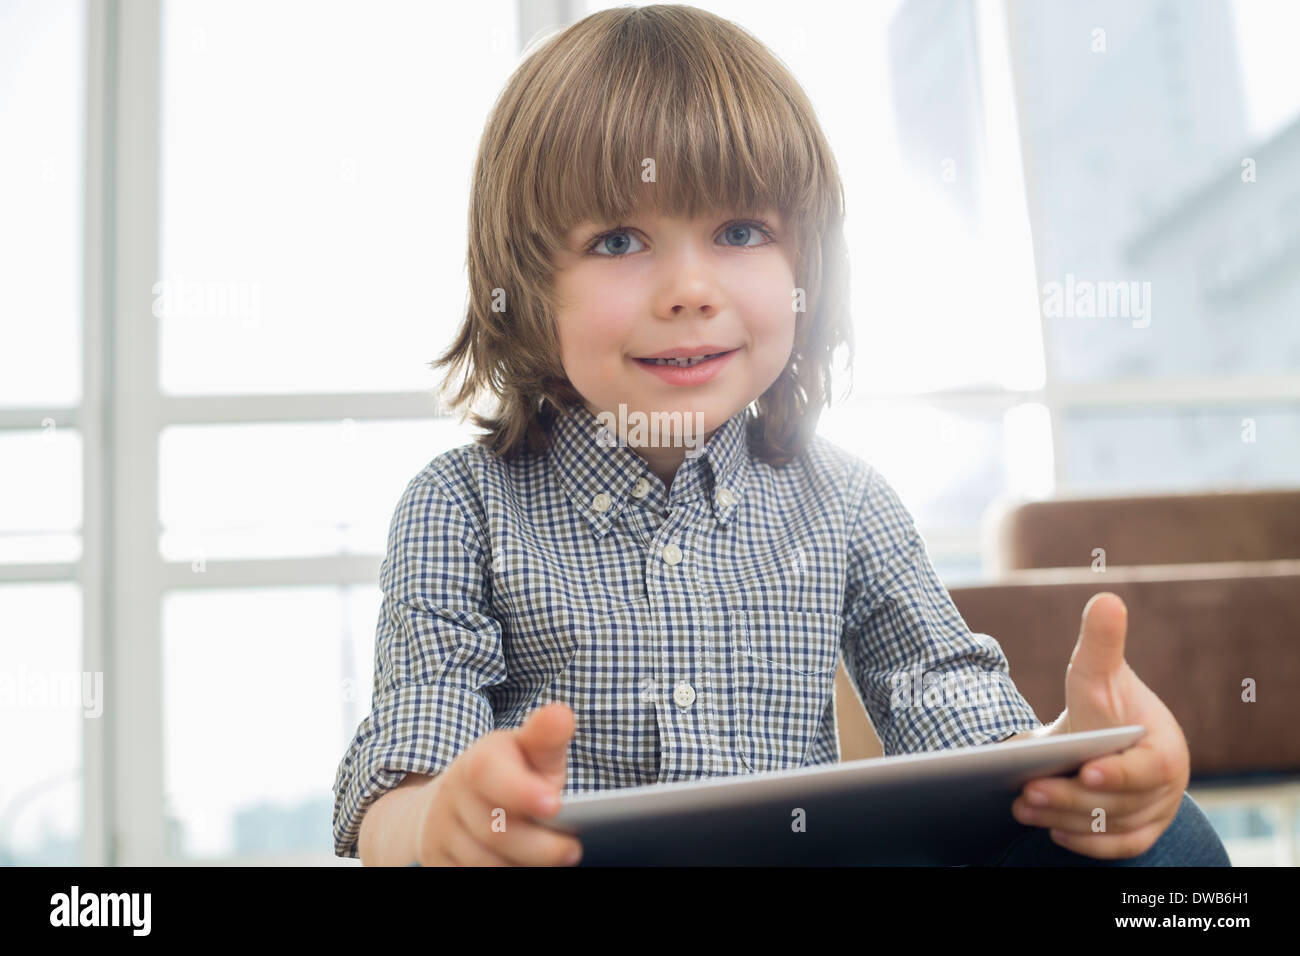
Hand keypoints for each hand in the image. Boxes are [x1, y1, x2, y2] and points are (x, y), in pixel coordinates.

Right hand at [413, 701, 583, 865]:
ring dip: (524, 865)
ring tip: (555, 858)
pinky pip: (469, 877)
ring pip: (484, 863)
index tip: (554, 803)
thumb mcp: (528, 750)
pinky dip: (503, 875)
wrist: (453, 803)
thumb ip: (546, 737)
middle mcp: (453, 795)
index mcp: (478, 761)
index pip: (489, 773)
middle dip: (539, 845)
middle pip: (495, 831)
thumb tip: (561, 715)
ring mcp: (440, 832)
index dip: (521, 791)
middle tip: (572, 850)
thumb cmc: (510, 773)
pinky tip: (524, 867)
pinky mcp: (435, 862)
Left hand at [1011, 592, 1189, 858]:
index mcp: (1165, 748)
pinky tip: (1049, 831)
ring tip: (1022, 805)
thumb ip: (1101, 644)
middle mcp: (1165, 787)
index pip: (1148, 768)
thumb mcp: (1097, 674)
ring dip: (1065, 819)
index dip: (1120, 773)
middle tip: (1028, 790)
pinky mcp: (1134, 835)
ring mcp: (1152, 815)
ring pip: (1109, 828)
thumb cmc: (1105, 705)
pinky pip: (1113, 850)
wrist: (1107, 738)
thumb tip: (1105, 599)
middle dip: (1072, 799)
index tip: (1088, 770)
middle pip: (1119, 804)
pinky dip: (1084, 844)